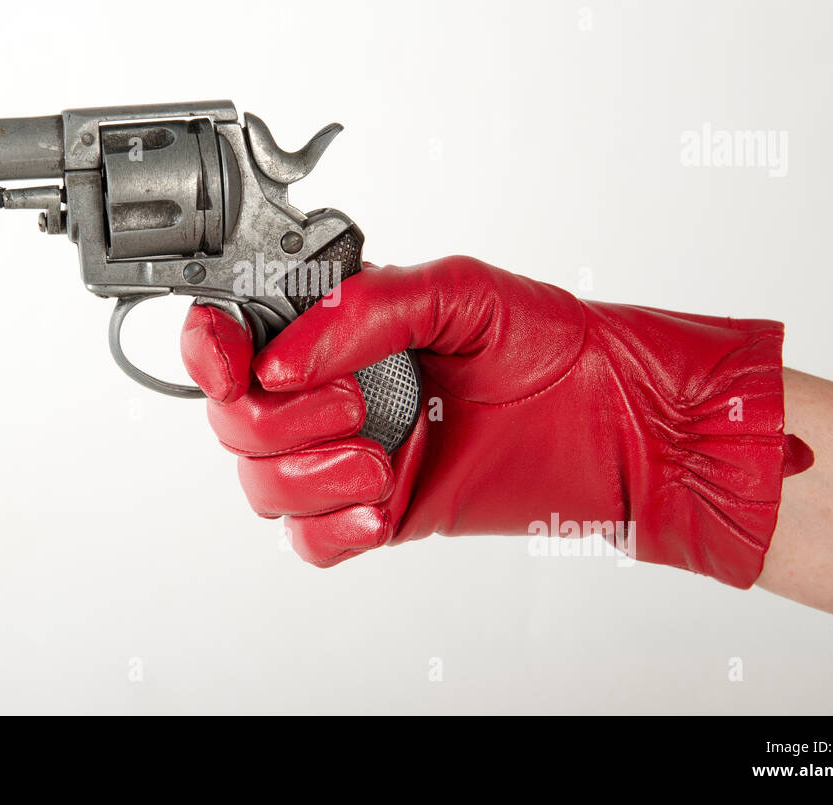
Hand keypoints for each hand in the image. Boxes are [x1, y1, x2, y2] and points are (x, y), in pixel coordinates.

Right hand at [181, 256, 809, 586]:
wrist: (621, 426)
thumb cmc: (554, 348)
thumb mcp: (460, 292)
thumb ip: (365, 309)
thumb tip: (286, 359)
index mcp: (338, 328)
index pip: (236, 337)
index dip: (210, 348)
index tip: (233, 357)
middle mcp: (334, 390)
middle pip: (234, 419)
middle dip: (279, 419)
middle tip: (351, 403)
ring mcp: (351, 455)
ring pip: (261, 482)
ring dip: (306, 474)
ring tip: (377, 458)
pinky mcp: (378, 512)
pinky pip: (307, 540)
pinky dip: (329, 528)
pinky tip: (379, 505)